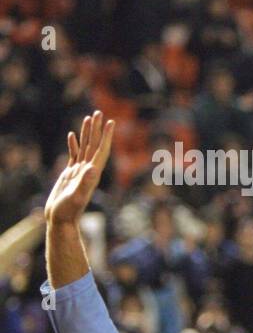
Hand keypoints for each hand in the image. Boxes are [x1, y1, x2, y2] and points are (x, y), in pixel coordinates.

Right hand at [45, 111, 114, 227]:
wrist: (61, 220)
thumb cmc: (68, 211)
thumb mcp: (76, 196)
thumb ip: (84, 183)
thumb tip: (92, 169)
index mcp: (92, 173)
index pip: (101, 150)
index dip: (106, 136)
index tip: (111, 122)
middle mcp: (89, 170)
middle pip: (94, 145)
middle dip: (97, 129)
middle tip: (99, 113)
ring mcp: (80, 172)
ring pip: (85, 148)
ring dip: (87, 133)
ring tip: (88, 118)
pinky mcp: (70, 174)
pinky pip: (74, 155)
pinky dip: (74, 144)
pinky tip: (73, 136)